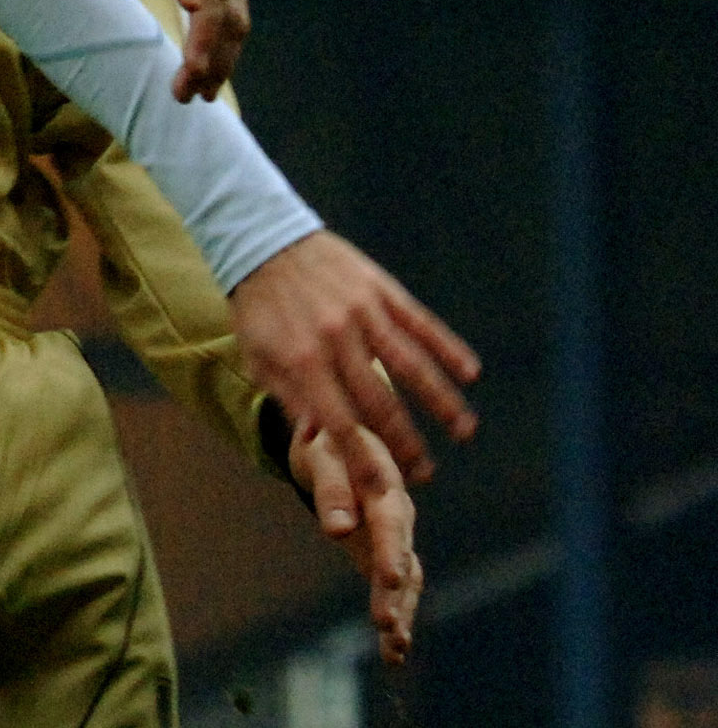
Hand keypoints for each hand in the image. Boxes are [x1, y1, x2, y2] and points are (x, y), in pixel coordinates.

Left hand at [229, 230, 479, 484]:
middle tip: (426, 473)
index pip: (339, 423)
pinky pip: (420, 322)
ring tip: (465, 432)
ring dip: (442, 402)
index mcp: (302, 361)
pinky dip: (447, 348)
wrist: (262, 239)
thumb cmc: (257, 306)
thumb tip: (318, 440)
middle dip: (406, 443)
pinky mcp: (380, 288)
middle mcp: (336, 340)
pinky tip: (470, 373)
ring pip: (412, 365)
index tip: (383, 488)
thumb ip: (289, 397)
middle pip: (381, 402)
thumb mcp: (258, 356)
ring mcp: (362, 312)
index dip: (363, 458)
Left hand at [291, 418, 421, 664]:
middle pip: (402, 556)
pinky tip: (394, 652)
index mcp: (384, 482)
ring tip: (394, 649)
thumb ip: (331, 488)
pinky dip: (396, 616)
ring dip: (400, 612)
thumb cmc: (325, 441)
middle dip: (394, 593)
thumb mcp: (320, 454)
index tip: (390, 579)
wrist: (334, 436)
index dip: (392, 550)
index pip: (391, 520)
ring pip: (405, 579)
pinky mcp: (385, 553)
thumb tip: (338, 531)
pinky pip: (395, 588)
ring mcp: (396, 535)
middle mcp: (398, 512)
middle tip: (387, 626)